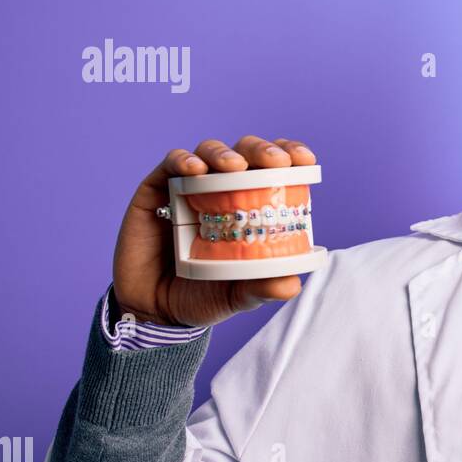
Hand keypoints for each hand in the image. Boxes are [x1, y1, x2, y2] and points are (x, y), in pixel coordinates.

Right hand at [111, 135, 317, 326]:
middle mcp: (223, 190)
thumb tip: (292, 284)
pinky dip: (184, 161)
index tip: (306, 160)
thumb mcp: (238, 295)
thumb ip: (262, 288)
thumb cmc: (203, 295)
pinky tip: (194, 170)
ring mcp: (189, 187)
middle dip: (263, 151)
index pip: (274, 169)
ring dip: (225, 154)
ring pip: (211, 152)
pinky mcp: (157, 191)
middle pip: (246, 153)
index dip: (291, 156)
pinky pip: (171, 164)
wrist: (155, 310)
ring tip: (235, 167)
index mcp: (251, 206)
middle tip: (276, 162)